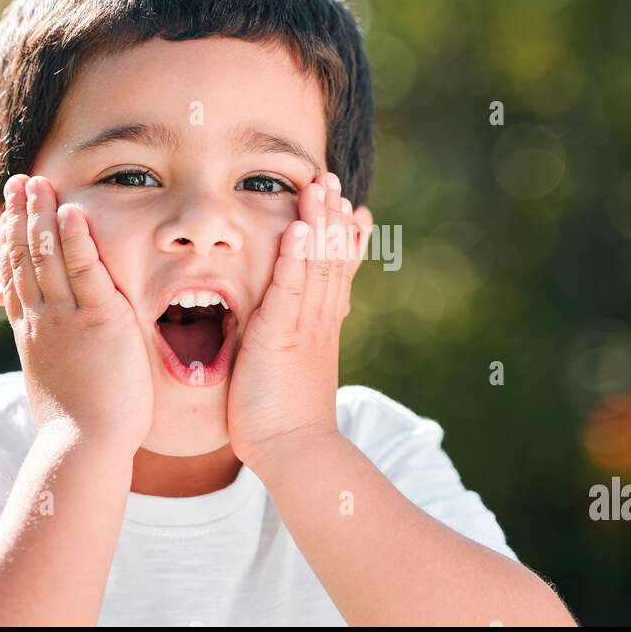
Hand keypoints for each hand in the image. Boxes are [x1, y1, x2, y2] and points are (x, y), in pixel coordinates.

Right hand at [0, 173, 153, 445]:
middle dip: (20, 215)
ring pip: (47, 256)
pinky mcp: (98, 321)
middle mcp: (41, 320)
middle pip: (23, 256)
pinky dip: (77, 239)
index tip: (5, 212)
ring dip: (42, 215)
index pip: (14, 275)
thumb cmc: (78, 427)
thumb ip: (51, 360)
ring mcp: (66, 318)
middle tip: (17, 181)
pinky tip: (73, 211)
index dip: (7, 240)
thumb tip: (47, 358)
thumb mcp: (53, 384)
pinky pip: (85, 272)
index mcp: (32, 334)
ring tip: (40, 182)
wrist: (85, 446)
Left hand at [227, 172, 370, 468]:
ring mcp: (304, 327)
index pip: (337, 271)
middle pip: (331, 258)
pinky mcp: (281, 338)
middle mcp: (319, 320)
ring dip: (318, 223)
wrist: (297, 453)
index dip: (342, 236)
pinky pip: (290, 291)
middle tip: (332, 178)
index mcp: (321, 326)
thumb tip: (287, 329)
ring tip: (320, 186)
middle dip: (331, 216)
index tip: (348, 205)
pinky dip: (295, 258)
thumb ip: (292, 343)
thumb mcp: (294, 371)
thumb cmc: (285, 419)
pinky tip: (297, 229)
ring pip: (316, 265)